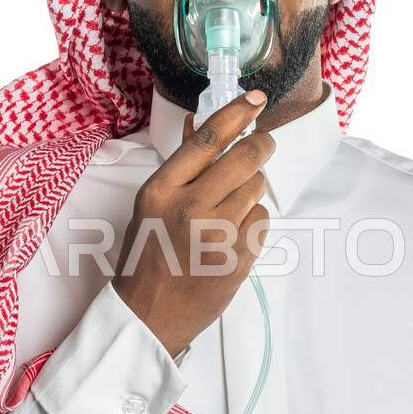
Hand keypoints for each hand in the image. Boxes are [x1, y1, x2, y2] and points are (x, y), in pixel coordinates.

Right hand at [112, 90, 274, 355]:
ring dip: (251, 191)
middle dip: (261, 146)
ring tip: (230, 208)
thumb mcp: (152, 204)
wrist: (149, 314)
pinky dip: (252, 224)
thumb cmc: (147, 256)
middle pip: (245, 159)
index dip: (236, 113)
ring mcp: (216, 236)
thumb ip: (180, 165)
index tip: (255, 99)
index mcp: (161, 190)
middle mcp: (189, 208)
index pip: (208, 139)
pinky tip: (232, 237)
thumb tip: (199, 121)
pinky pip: (261, 222)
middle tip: (264, 144)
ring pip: (256, 190)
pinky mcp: (238, 259)